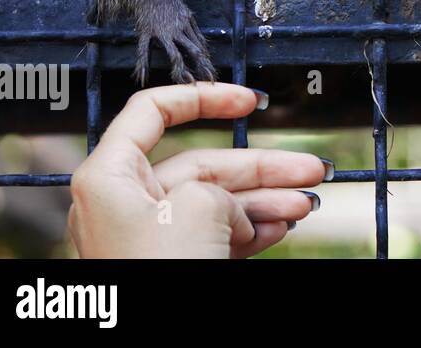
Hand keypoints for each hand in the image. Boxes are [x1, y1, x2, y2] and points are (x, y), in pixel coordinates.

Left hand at [67, 83, 329, 257]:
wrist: (155, 346)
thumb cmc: (159, 270)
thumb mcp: (197, 206)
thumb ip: (218, 188)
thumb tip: (233, 210)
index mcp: (109, 176)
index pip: (153, 112)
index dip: (205, 97)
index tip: (250, 101)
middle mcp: (124, 203)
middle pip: (203, 165)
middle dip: (264, 168)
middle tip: (310, 168)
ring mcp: (148, 238)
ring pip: (217, 204)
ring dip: (267, 201)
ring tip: (308, 203)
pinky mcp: (171, 264)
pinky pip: (215, 235)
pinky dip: (251, 230)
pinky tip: (284, 226)